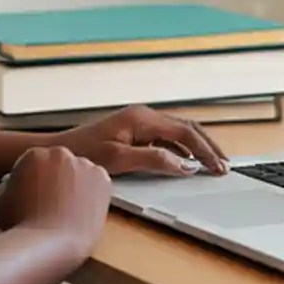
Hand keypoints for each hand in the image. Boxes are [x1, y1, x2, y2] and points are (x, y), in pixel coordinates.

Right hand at [0, 146, 111, 250]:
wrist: (49, 243)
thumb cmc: (21, 226)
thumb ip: (6, 186)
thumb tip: (12, 182)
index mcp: (35, 154)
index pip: (37, 163)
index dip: (35, 182)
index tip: (37, 197)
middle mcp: (61, 154)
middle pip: (60, 165)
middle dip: (56, 180)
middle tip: (53, 204)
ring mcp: (84, 165)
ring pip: (80, 172)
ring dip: (75, 185)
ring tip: (68, 210)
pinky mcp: (102, 179)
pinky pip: (98, 182)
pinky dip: (93, 193)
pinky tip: (83, 210)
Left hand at [58, 105, 230, 177]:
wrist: (59, 151)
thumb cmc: (84, 154)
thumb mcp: (119, 160)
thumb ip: (154, 160)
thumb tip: (185, 165)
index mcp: (142, 118)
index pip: (185, 132)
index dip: (205, 151)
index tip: (218, 168)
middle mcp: (144, 116)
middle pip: (187, 128)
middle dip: (208, 146)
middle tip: (225, 165)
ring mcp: (140, 123)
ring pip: (179, 131)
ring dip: (198, 147)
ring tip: (213, 164)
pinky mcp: (135, 132)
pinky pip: (167, 138)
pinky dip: (183, 149)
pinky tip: (188, 162)